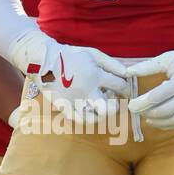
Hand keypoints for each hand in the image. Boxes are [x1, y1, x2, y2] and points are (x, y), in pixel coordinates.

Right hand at [9, 29, 128, 124]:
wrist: (45, 60)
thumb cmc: (71, 55)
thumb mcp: (93, 54)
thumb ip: (112, 64)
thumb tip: (128, 73)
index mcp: (94, 75)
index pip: (119, 86)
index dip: (126, 88)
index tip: (126, 89)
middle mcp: (85, 91)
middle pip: (108, 108)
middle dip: (116, 106)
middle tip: (116, 102)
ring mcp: (74, 101)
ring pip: (94, 118)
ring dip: (103, 114)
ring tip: (103, 107)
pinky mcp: (64, 107)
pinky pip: (79, 120)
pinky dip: (88, 118)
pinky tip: (91, 111)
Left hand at [127, 28, 173, 129]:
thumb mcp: (168, 59)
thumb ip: (147, 67)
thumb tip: (126, 72)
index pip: (157, 97)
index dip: (141, 103)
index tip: (131, 106)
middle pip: (165, 111)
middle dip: (148, 113)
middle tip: (139, 112)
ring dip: (159, 122)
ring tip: (148, 119)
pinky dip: (171, 125)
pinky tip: (161, 122)